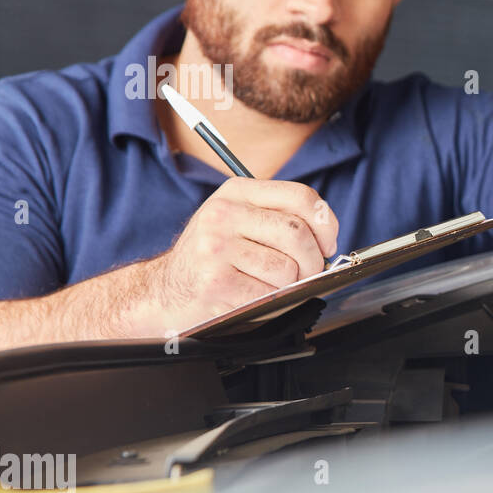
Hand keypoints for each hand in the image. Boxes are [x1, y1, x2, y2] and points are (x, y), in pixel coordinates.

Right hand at [130, 177, 338, 334]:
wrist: (164, 290)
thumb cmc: (212, 258)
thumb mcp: (239, 221)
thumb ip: (279, 218)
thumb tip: (328, 238)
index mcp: (237, 192)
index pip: (301, 196)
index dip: (326, 223)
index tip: (327, 243)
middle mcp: (224, 214)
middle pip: (298, 233)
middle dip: (313, 260)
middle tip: (307, 272)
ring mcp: (216, 247)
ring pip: (288, 267)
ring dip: (290, 284)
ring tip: (271, 284)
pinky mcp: (216, 281)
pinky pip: (269, 293)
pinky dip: (271, 300)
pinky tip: (252, 296)